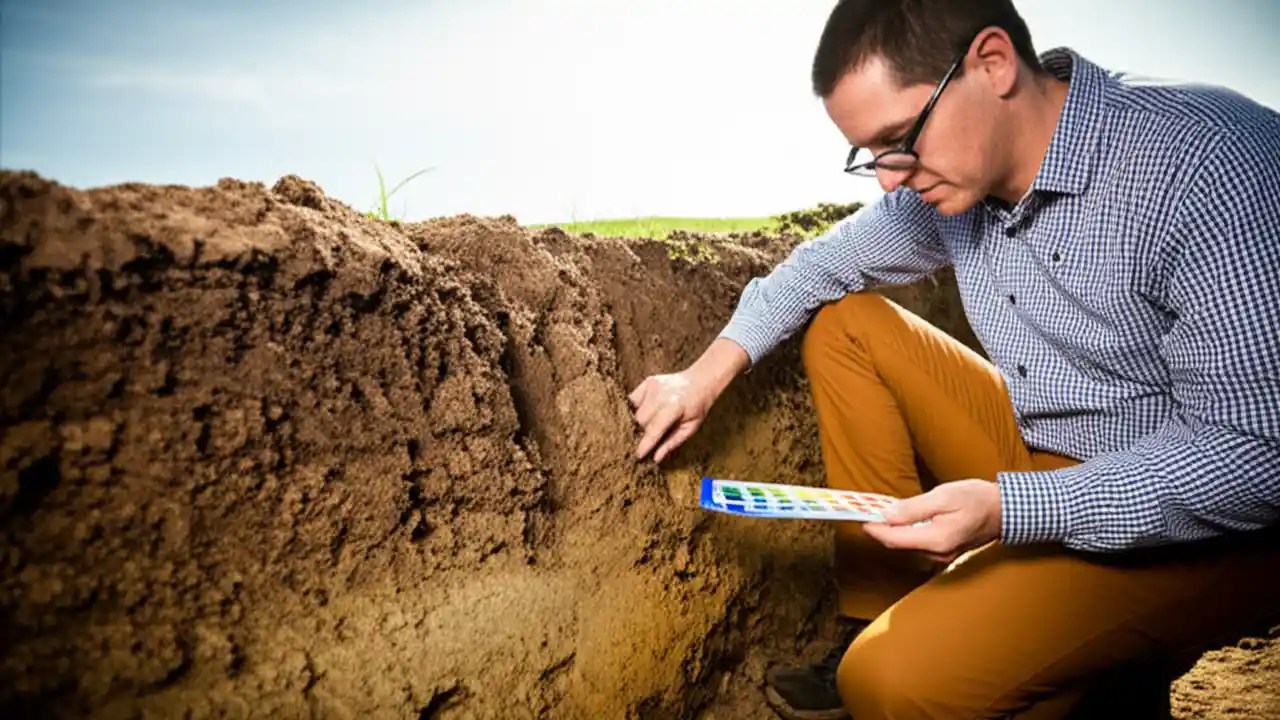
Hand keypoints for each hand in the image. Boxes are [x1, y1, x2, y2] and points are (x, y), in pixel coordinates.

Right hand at [628, 371, 713, 462]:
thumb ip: (672, 442)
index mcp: (674, 407)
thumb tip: (656, 458)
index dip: (645, 444)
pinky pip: (633, 399)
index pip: (654, 429)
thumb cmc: (698, 407)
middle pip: (641, 420)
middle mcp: (661, 395)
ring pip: (635, 411)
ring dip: (638, 421)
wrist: (700, 381)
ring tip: (644, 425)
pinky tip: (643, 412)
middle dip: (642, 432)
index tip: (638, 455)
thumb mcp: (690, 428)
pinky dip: (635, 408)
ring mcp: (652, 386)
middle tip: (646, 438)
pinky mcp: (647, 381)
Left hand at [862, 480, 1002, 563]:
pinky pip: (917, 543)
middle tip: (867, 510)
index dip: (874, 528)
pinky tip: (903, 518)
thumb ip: (913, 508)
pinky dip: (906, 532)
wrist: (1004, 510)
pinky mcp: (944, 552)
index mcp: (936, 540)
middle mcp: (937, 554)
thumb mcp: (943, 496)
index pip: (894, 539)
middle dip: (880, 528)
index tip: (860, 516)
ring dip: (892, 529)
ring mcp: (941, 556)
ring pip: (906, 544)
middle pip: (898, 543)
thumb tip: (887, 515)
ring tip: (882, 511)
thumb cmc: (977, 499)